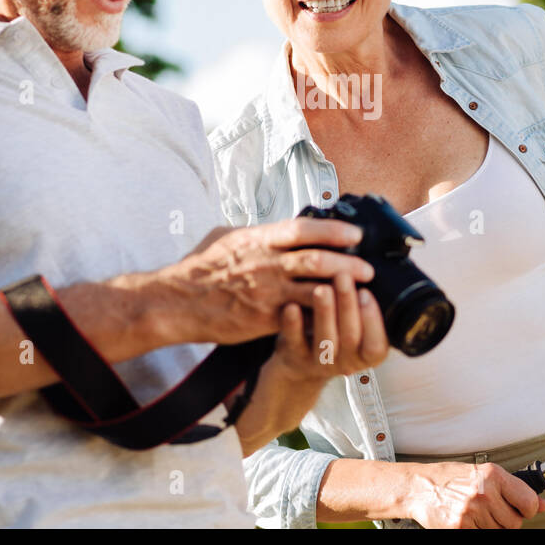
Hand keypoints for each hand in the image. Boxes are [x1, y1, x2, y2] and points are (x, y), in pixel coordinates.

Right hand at [167, 218, 374, 345]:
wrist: (177, 302)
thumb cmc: (199, 269)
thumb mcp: (224, 236)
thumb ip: (253, 232)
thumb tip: (273, 225)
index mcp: (258, 239)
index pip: (303, 229)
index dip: (334, 230)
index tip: (355, 234)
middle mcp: (266, 263)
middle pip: (317, 260)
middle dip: (348, 264)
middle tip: (368, 268)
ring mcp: (267, 293)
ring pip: (315, 290)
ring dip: (343, 291)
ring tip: (362, 292)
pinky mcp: (264, 319)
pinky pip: (301, 318)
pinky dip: (322, 317)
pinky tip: (338, 319)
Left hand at [269, 271, 389, 383]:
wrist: (302, 358)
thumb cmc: (337, 329)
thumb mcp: (357, 323)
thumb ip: (363, 305)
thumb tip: (368, 269)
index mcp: (367, 355)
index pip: (376, 345)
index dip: (372, 319)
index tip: (366, 291)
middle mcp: (347, 363)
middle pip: (350, 337)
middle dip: (347, 305)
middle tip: (343, 276)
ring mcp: (320, 362)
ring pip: (324, 340)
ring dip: (324, 312)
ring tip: (322, 288)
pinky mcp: (295, 357)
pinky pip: (294, 342)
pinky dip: (293, 324)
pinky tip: (291, 305)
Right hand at [402, 461, 544, 528]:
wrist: (419, 487)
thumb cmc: (451, 478)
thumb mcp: (483, 474)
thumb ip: (514, 488)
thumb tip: (544, 504)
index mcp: (492, 475)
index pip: (529, 502)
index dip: (528, 509)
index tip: (522, 509)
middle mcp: (483, 493)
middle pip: (514, 523)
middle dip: (506, 520)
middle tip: (491, 510)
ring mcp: (471, 512)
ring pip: (499, 532)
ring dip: (491, 527)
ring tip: (477, 513)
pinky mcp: (460, 527)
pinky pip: (482, 536)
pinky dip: (478, 530)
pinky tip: (469, 521)